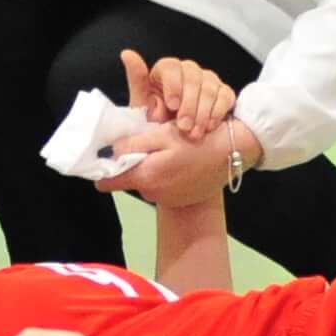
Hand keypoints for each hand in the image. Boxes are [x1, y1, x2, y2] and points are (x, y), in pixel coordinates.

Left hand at [93, 124, 249, 212]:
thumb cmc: (196, 141)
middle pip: (129, 179)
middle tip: (149, 144)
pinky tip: (181, 162)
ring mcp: (167, 200)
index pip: (107, 182)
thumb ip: (132, 144)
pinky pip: (162, 186)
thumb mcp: (162, 135)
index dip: (103, 169)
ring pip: (147, 181)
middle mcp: (152, 194)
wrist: (232, 154)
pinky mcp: (180, 200)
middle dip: (134, 163)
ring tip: (169, 151)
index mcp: (145, 177)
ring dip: (152, 168)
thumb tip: (109, 150)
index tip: (105, 157)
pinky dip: (166, 175)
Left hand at [121, 47, 232, 142]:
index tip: (171, 106)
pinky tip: (209, 126)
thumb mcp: (143, 104)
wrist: (178, 138)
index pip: (172, 67)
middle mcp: (188, 70)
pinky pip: (225, 96)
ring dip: (202, 112)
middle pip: (192, 76)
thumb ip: (137, 80)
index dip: (173, 85)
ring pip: (209, 87)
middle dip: (189, 104)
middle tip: (183, 126)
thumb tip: (127, 54)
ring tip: (194, 132)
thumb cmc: (157, 120)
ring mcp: (207, 79)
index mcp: (167, 70)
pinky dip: (217, 113)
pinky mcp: (222, 91)